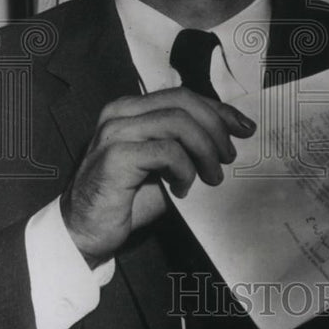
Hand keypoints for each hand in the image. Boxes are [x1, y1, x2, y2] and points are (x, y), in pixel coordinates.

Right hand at [60, 88, 255, 267]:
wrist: (85, 232)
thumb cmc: (126, 199)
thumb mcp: (164, 165)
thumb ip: (186, 144)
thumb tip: (227, 136)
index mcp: (131, 109)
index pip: (183, 96)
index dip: (218, 110)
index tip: (243, 127)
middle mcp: (120, 113)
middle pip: (183, 102)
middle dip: (216, 127)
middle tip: (228, 157)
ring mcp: (115, 132)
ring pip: (178, 122)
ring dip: (204, 149)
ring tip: (211, 176)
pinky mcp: (115, 156)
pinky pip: (166, 151)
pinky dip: (184, 169)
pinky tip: (182, 187)